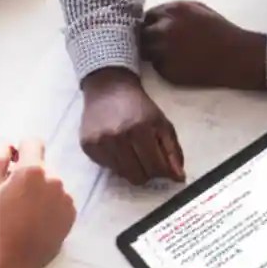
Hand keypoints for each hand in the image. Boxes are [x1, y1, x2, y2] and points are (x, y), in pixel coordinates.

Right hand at [0, 140, 76, 267]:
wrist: (11, 262)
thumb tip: (7, 143)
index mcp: (33, 171)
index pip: (33, 142)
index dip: (20, 149)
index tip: (12, 163)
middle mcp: (55, 180)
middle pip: (41, 165)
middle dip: (28, 174)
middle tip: (13, 195)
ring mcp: (66, 198)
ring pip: (51, 183)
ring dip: (40, 189)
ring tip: (24, 211)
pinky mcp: (71, 214)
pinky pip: (60, 199)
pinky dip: (50, 204)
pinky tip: (36, 220)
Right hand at [80, 67, 185, 185]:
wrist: (108, 89)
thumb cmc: (139, 107)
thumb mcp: (162, 123)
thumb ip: (173, 151)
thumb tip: (179, 178)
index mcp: (140, 129)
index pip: (156, 168)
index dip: (164, 172)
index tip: (164, 166)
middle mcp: (117, 137)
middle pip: (138, 177)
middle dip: (147, 172)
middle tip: (147, 159)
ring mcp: (100, 142)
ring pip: (122, 175)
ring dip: (131, 167)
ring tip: (131, 150)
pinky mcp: (87, 146)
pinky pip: (107, 168)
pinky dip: (116, 162)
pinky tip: (117, 147)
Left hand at [141, 1, 266, 90]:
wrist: (236, 57)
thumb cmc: (221, 31)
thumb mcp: (198, 10)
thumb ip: (174, 12)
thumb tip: (155, 17)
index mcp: (172, 11)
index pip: (147, 16)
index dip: (151, 24)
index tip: (155, 30)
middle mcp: (164, 29)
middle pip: (141, 33)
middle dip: (148, 38)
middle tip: (158, 44)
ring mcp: (163, 51)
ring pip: (146, 51)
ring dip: (153, 53)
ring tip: (171, 55)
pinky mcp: (167, 70)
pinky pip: (157, 67)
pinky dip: (164, 66)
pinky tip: (181, 65)